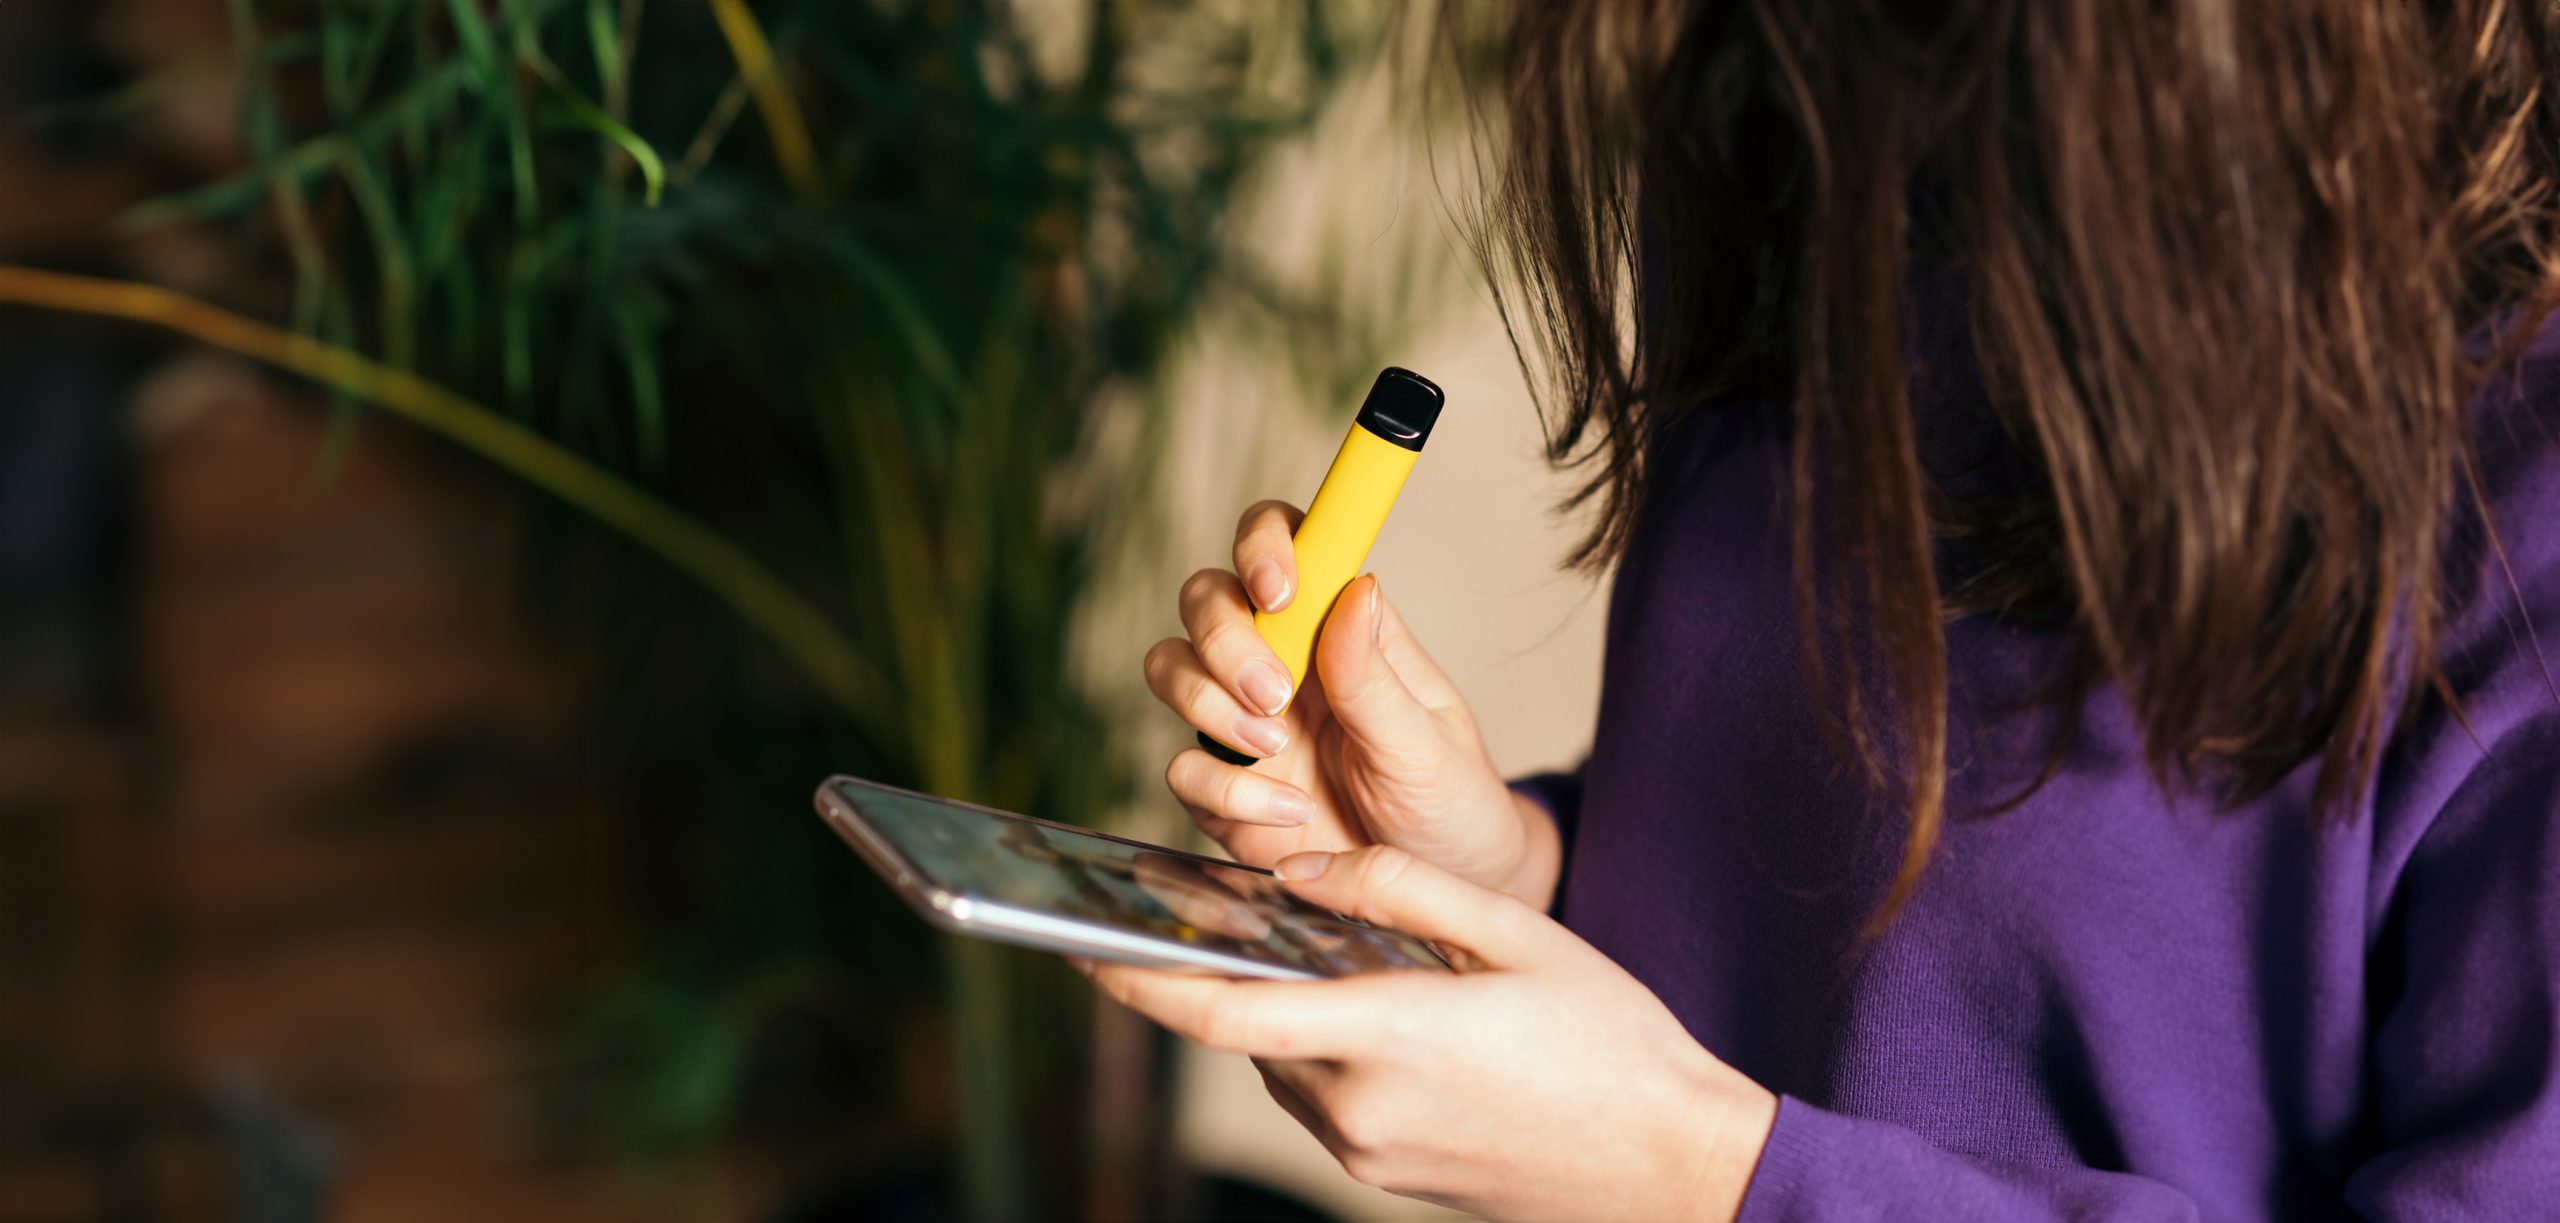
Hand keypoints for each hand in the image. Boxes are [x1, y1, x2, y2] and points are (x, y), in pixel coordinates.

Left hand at [1082, 846, 1777, 1220]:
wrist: (1672, 1165)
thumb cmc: (1608, 1041)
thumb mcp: (1513, 933)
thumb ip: (1396, 888)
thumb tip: (1298, 871)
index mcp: (1385, 1036)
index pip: (1222, 1012)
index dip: (1137, 979)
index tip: (1077, 944)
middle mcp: (1359, 1109)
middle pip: (1250, 1030)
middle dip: (1231, 970)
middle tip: (1228, 908)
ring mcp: (1370, 1153)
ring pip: (1285, 1063)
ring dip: (1285, 1010)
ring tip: (1333, 952)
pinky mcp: (1387, 1175)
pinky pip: (1325, 1096)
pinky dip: (1323, 1046)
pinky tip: (1376, 1007)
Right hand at [1144, 500, 1560, 906]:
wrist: (1439, 894)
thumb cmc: (1448, 802)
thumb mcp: (1428, 744)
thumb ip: (1376, 677)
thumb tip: (1356, 588)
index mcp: (1339, 629)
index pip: (1286, 543)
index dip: (1263, 544)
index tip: (1278, 589)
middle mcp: (1281, 662)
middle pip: (1207, 598)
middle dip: (1225, 638)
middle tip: (1274, 694)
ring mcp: (1244, 724)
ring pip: (1171, 667)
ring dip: (1208, 702)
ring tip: (1274, 748)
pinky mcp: (1223, 791)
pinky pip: (1182, 770)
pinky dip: (1225, 791)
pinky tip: (1289, 815)